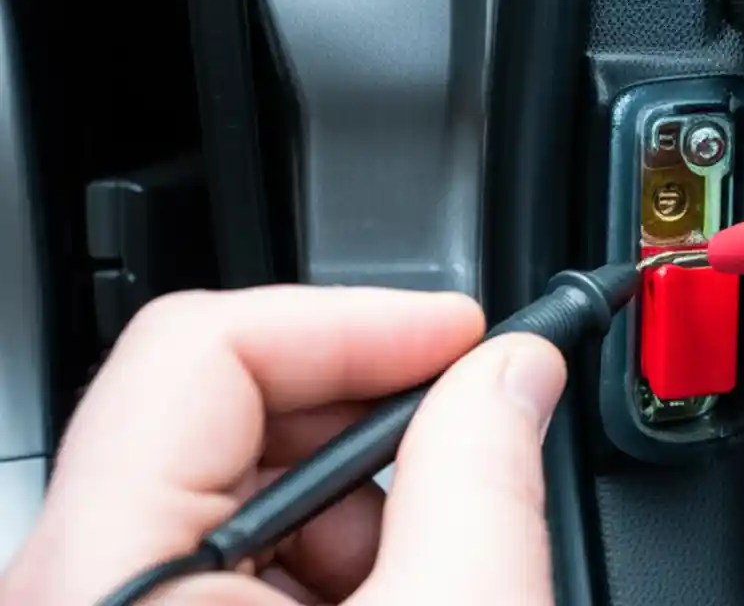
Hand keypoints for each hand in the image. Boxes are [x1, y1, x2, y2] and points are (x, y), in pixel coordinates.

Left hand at [0, 287, 564, 603]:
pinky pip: (232, 555)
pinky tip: (399, 600)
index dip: (352, 321)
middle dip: (371, 416)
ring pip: (234, 485)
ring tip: (439, 567)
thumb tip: (512, 368)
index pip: (200, 350)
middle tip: (475, 428)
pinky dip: (334, 558)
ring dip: (363, 501)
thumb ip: (487, 468)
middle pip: (217, 412)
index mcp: (107, 584)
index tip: (456, 334)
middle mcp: (77, 599)